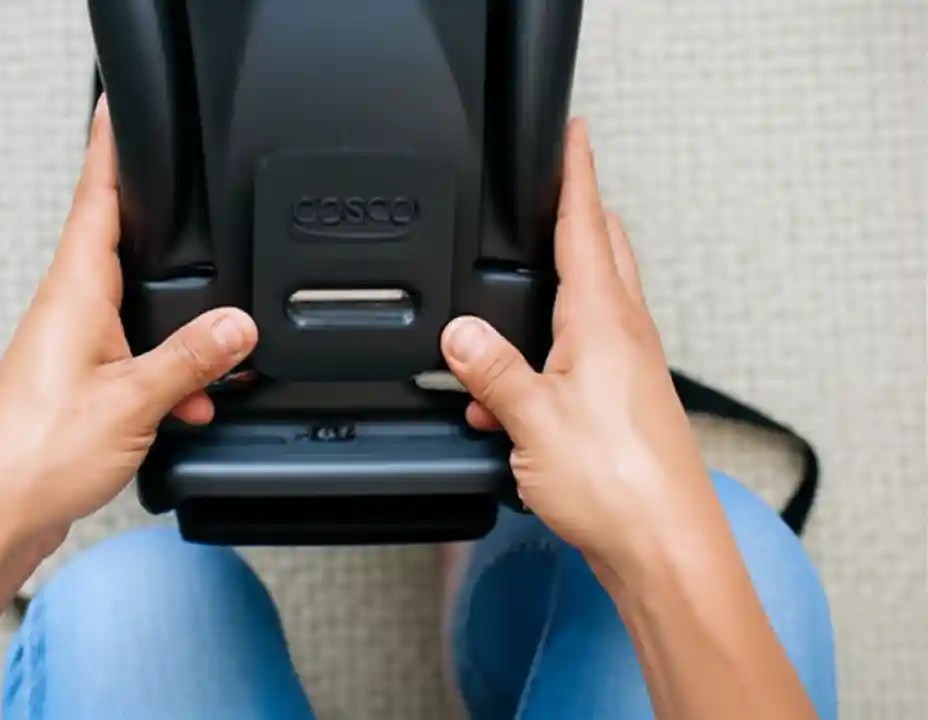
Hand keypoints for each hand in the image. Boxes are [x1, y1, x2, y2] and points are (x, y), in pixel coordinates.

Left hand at [0, 98, 256, 552]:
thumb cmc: (34, 453)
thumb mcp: (133, 399)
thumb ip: (192, 358)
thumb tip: (238, 325)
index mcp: (75, 292)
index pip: (96, 196)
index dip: (111, 146)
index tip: (119, 103)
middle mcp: (69, 310)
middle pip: (124, 247)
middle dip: (169, 238)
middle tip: (199, 217)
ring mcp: (71, 347)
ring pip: (138, 313)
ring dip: (178, 334)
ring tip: (215, 364)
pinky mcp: (77, 385)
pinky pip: (134, 360)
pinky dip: (166, 378)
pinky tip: (188, 409)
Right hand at [440, 119, 713, 574]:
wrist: (664, 547)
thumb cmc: (617, 484)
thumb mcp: (531, 420)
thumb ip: (491, 369)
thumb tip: (460, 331)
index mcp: (603, 320)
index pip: (586, 226)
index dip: (575, 175)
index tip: (572, 132)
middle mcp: (624, 336)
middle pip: (603, 253)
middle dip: (578, 216)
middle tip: (554, 191)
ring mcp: (629, 369)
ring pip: (590, 305)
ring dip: (550, 298)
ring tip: (500, 319)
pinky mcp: (624, 404)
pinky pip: (580, 357)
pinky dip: (544, 357)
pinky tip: (505, 399)